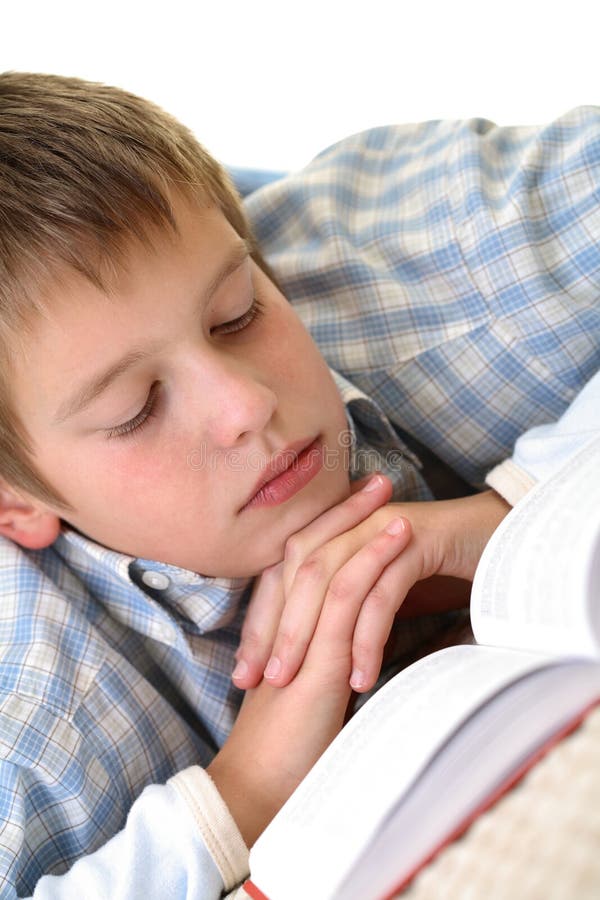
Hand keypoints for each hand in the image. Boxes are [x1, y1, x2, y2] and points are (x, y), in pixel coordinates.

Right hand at [208, 481, 410, 844]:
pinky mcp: (314, 656)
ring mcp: (295, 636)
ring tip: (389, 489)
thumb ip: (324, 668)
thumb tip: (352, 655)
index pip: (300, 564)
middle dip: (341, 510)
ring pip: (325, 560)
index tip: (357, 505)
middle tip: (372, 479)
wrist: (257, 792)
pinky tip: (397, 533)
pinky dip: (372, 556)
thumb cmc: (286, 754)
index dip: (328, 529)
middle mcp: (282, 623)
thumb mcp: (308, 698)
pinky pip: (345, 593)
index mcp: (280, 630)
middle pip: (307, 547)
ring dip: (359, 521)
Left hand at [234, 488, 509, 693]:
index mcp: (337, 531)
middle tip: (262, 682)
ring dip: (311, 634)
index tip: (244, 673)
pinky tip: (361, 676)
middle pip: (298, 575)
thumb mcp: (379, 591)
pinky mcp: (414, 541)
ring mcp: (381, 528)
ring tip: (296, 684)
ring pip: (332, 581)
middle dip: (276, 630)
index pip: (282, 575)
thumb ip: (346, 610)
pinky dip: (367, 635)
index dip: (260, 622)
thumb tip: (312, 655)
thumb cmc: (434, 569)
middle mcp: (352, 524)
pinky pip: (381, 591)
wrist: (495, 536)